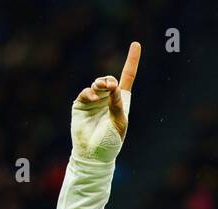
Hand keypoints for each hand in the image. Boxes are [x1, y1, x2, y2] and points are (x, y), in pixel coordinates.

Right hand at [71, 41, 140, 162]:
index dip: (131, 60)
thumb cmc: (110, 142)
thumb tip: (113, 85)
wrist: (93, 154)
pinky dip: (89, 93)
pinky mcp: (81, 104)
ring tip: (102, 88)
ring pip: (97, 84)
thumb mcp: (119, 123)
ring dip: (100, 85)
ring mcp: (94, 100)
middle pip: (110, 79)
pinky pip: (85, 93)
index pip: (127, 77)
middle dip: (109, 80)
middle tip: (110, 85)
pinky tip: (92, 97)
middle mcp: (107, 98)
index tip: (136, 44)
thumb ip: (117, 104)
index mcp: (121, 101)